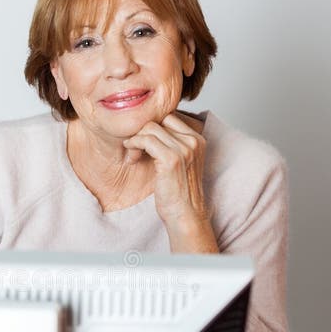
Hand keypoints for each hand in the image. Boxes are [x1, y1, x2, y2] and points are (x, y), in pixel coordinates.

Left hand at [123, 113, 217, 252]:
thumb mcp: (180, 162)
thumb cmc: (179, 192)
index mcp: (198, 139)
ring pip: (150, 128)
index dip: (153, 128)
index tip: (144, 144)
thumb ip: (172, 144)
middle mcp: (194, 140)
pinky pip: (145, 140)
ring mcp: (184, 148)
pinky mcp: (171, 159)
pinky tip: (131, 157)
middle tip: (135, 149)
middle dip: (143, 132)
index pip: (170, 117)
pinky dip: (134, 145)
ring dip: (136, 140)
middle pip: (159, 119)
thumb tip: (148, 128)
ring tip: (133, 156)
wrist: (185, 214)